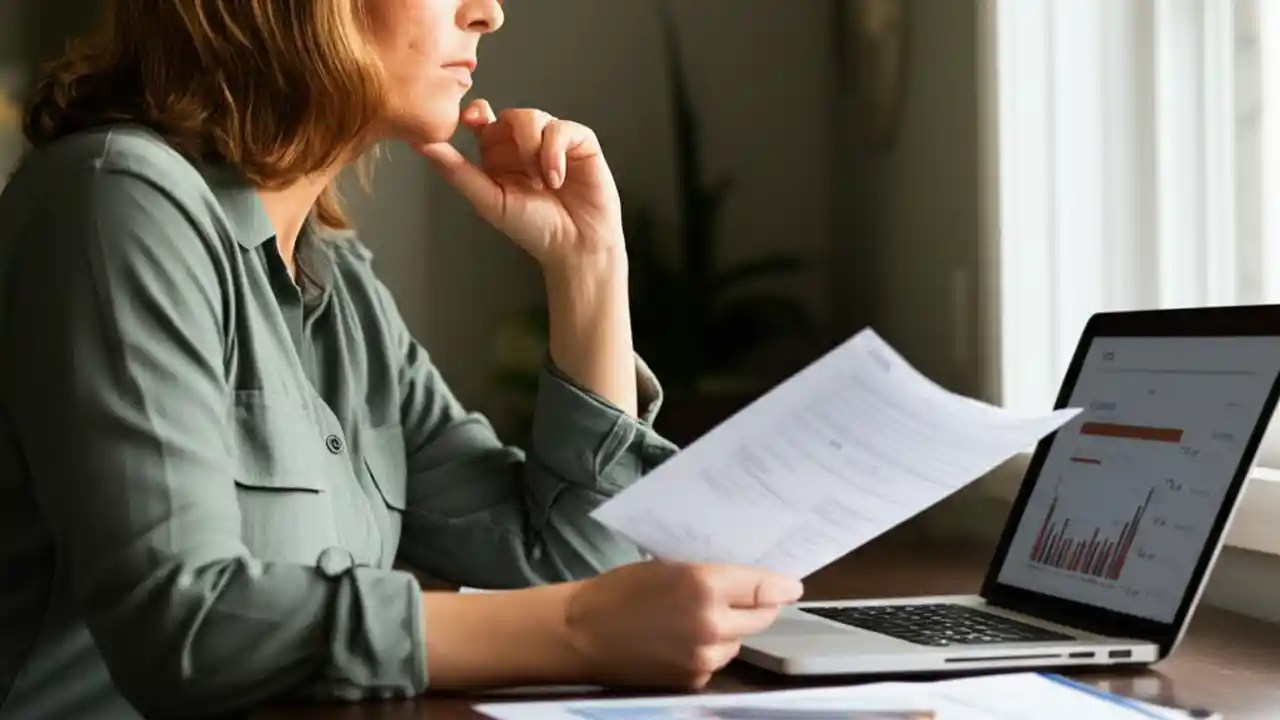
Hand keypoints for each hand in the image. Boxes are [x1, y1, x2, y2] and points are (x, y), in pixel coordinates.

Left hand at [417, 99, 623, 268]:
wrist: (575, 246)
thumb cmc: (533, 228)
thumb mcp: (488, 200)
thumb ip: (456, 170)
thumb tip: (420, 143)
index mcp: (497, 153)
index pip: (481, 117)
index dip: (476, 111)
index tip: (471, 119)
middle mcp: (523, 143)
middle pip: (510, 115)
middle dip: (513, 140)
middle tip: (524, 175)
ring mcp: (552, 140)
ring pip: (535, 118)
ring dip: (534, 151)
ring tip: (542, 185)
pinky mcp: (580, 141)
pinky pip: (561, 129)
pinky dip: (555, 153)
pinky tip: (557, 179)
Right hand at [563, 562, 804, 688]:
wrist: (581, 634)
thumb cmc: (620, 590)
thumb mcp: (669, 568)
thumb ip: (714, 576)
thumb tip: (754, 581)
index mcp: (705, 585)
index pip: (765, 588)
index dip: (782, 586)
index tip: (792, 585)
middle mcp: (712, 624)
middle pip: (763, 617)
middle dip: (760, 606)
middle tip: (750, 597)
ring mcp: (704, 657)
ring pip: (740, 641)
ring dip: (733, 629)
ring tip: (702, 617)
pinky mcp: (693, 680)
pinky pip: (717, 661)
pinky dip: (711, 650)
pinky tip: (685, 639)